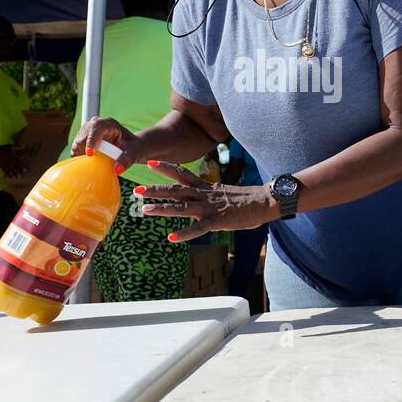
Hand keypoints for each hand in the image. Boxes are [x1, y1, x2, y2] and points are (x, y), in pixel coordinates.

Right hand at [0, 145, 28, 177]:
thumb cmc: (2, 148)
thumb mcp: (10, 146)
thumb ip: (17, 146)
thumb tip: (24, 145)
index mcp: (11, 155)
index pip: (17, 161)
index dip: (21, 165)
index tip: (25, 168)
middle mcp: (8, 160)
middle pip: (14, 166)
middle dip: (18, 170)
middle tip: (23, 174)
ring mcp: (4, 164)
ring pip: (10, 169)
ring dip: (14, 174)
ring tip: (17, 177)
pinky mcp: (1, 166)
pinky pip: (5, 171)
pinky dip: (8, 174)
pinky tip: (11, 177)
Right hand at [70, 115, 139, 174]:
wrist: (130, 146)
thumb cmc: (133, 147)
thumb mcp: (134, 152)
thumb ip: (127, 160)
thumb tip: (117, 170)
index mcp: (108, 123)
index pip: (96, 128)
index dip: (91, 140)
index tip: (90, 153)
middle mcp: (95, 124)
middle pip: (83, 137)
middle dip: (84, 151)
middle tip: (92, 165)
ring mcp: (87, 131)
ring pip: (77, 144)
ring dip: (81, 156)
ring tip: (92, 165)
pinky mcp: (82, 140)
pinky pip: (76, 150)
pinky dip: (80, 158)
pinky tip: (88, 165)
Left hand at [134, 160, 276, 242]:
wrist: (264, 202)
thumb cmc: (245, 199)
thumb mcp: (222, 193)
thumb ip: (208, 195)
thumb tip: (199, 198)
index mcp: (205, 187)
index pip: (182, 175)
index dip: (166, 169)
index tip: (150, 163)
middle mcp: (204, 195)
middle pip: (175, 191)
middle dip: (155, 190)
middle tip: (136, 190)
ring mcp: (209, 208)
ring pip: (181, 208)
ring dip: (162, 209)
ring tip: (144, 210)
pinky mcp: (217, 222)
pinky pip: (197, 229)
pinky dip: (184, 234)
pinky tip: (171, 237)